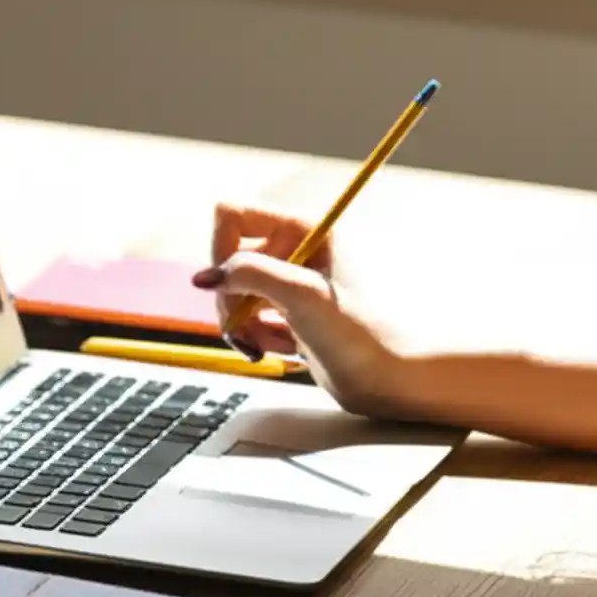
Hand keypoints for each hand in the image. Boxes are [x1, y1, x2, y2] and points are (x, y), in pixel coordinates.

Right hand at [192, 203, 407, 418]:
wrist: (392, 380)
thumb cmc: (362, 334)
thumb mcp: (303, 296)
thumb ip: (251, 275)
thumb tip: (204, 277)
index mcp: (305, 229)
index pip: (233, 216)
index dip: (221, 251)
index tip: (230, 286)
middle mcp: (298, 250)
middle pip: (230, 259)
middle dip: (231, 297)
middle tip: (242, 329)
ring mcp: (294, 284)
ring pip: (236, 292)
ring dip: (242, 323)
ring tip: (265, 346)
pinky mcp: (292, 315)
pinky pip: (252, 319)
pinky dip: (257, 337)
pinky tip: (280, 351)